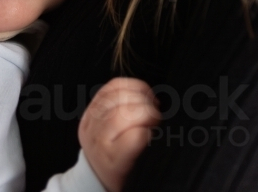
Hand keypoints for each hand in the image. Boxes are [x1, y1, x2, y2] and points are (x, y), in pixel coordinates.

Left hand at [78, 77, 159, 191]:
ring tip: (151, 105)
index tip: (155, 133)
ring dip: (140, 96)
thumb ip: (150, 149)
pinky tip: (142, 93)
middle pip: (123, 113)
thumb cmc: (123, 171)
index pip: (133, 138)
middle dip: (147, 110)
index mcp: (112, 161)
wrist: (96, 170)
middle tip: (157, 117)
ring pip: (117, 96)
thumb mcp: (139, 170)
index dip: (149, 131)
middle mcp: (98, 139)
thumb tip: (164, 130)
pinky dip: (131, 85)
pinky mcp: (92, 106)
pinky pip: (112, 86)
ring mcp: (93, 120)